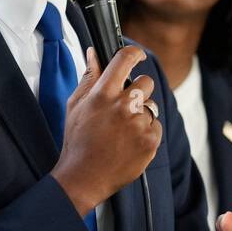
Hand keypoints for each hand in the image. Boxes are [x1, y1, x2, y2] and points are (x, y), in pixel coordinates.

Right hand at [51, 45, 161, 216]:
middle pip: (146, 82)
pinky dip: (146, 132)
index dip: (134, 54)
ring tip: (122, 131)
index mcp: (103, 94)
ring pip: (150, 106)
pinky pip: (156, 126)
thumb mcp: (75, 105)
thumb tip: (94, 53)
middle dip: (137, 90)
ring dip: (140, 115)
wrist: (84, 177)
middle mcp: (123, 106)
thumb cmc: (77, 140)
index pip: (125, 59)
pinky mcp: (150, 140)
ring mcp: (138, 124)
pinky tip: (129, 142)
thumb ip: (88, 77)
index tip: (137, 57)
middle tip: (123, 107)